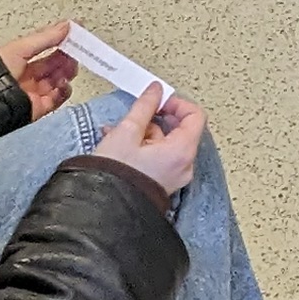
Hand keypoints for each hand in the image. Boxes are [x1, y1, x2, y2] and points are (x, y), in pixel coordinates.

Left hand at [0, 23, 74, 119]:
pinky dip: (64, 91)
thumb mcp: (21, 48)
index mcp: (17, 60)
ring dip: (66, 73)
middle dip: (66, 58)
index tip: (73, 35)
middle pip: (52, 66)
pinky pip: (56, 100)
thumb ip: (46, 37)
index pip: (43, 49)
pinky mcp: (37, 109)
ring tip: (71, 67)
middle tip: (76, 51)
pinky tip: (65, 84)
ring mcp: (31, 93)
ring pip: (57, 82)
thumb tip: (66, 25)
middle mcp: (24, 77)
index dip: (59, 41)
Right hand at [90, 86, 204, 198]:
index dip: (177, 103)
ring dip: (146, 132)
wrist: (103, 208)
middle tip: (139, 114)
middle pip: (181, 129)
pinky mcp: (162, 183)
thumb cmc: (116, 174)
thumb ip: (146, 106)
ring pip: (168, 143)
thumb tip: (156, 91)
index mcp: (181, 151)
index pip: (195, 116)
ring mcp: (174, 177)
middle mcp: (183, 166)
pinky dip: (145, 147)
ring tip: (119, 131)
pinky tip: (121, 144)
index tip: (159, 100)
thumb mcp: (128, 131)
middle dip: (158, 118)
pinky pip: (160, 157)